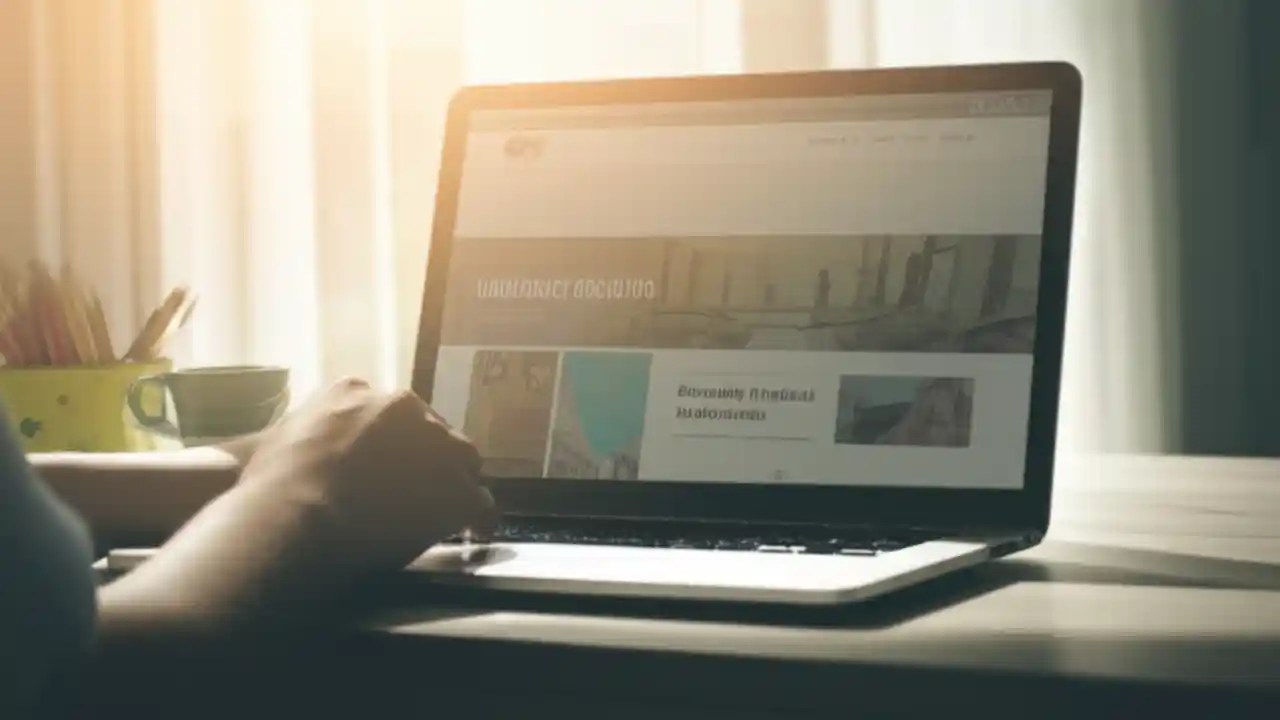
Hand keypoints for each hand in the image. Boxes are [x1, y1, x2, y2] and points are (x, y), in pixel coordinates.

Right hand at [239, 378, 493, 570]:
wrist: (296, 516)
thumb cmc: (274, 487)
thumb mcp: (282, 437)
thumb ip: (309, 431)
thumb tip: (306, 444)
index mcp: (357, 392)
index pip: (388, 411)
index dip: (390, 441)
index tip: (386, 461)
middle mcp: (404, 408)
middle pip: (430, 432)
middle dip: (427, 458)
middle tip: (415, 489)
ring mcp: (437, 447)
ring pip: (462, 462)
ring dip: (455, 484)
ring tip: (448, 510)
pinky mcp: (458, 490)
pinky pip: (480, 505)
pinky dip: (478, 520)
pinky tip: (473, 532)